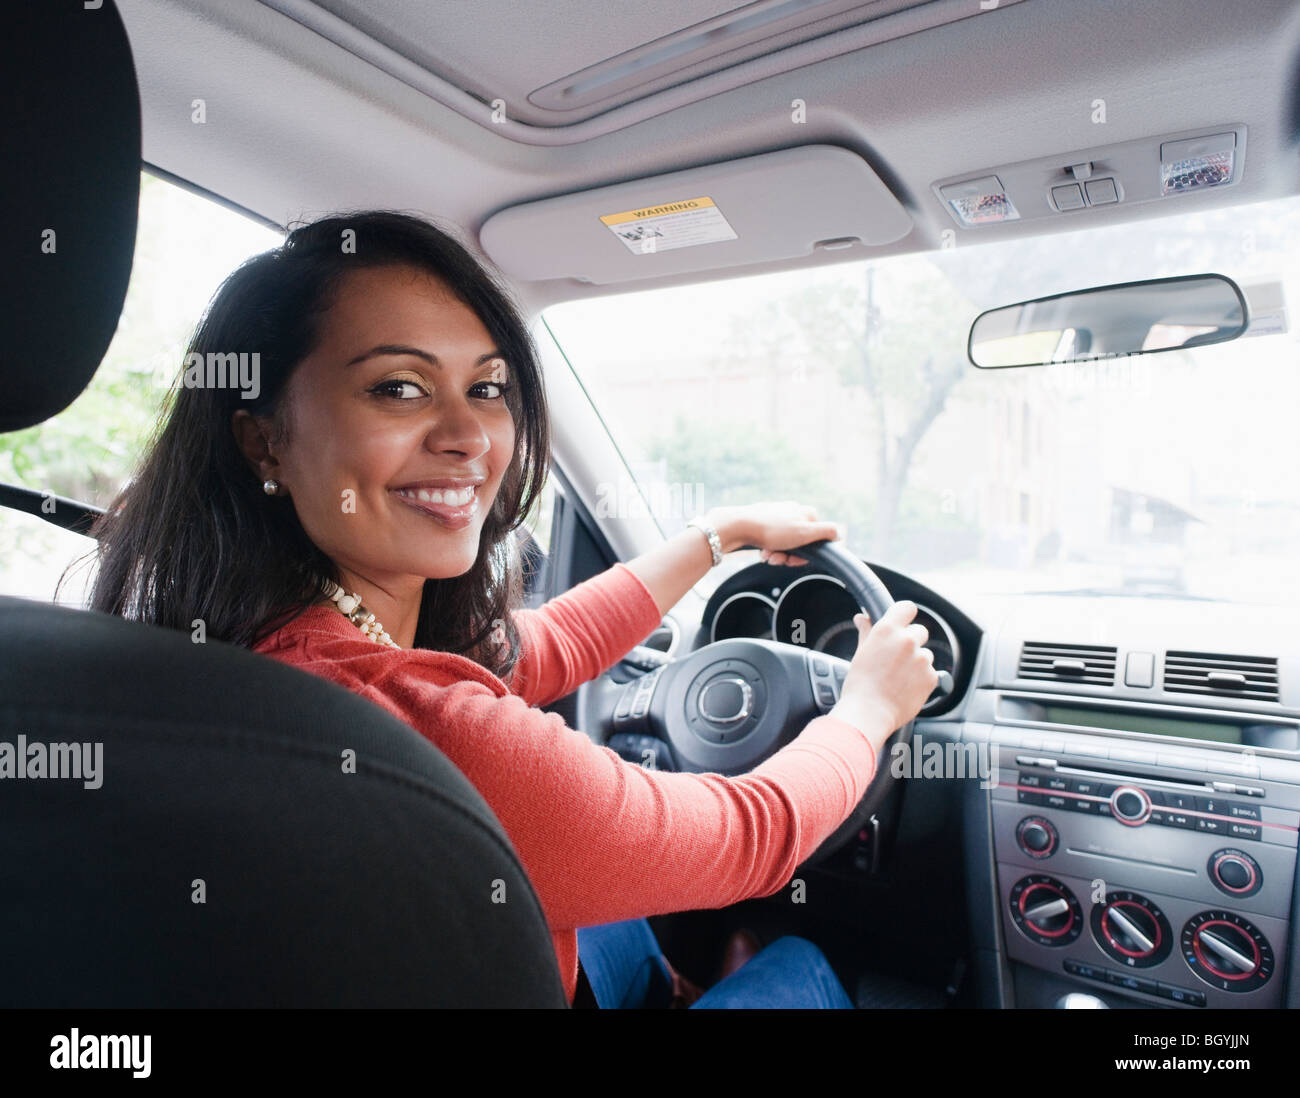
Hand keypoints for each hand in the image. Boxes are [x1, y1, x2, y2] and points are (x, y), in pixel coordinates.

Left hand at [706, 501, 841, 564]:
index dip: (807, 554)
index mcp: (806, 512)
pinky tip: (761, 552)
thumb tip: (840, 533)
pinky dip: (768, 549)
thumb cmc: (773, 530)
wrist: (739, 526)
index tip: (795, 560)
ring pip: (784, 544)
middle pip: (799, 543)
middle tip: (777, 559)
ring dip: (777, 555)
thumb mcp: (805, 532)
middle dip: (789, 556)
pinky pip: (771, 541)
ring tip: (767, 556)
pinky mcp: (763, 521)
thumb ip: (826, 532)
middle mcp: (793, 511)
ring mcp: (777, 516)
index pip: (816, 538)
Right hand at [831, 601, 938, 749]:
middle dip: (911, 642)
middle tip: (897, 658)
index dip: (905, 615)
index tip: (902, 622)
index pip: (907, 607)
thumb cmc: (860, 684)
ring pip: (925, 653)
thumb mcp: (860, 653)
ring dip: (916, 662)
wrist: (869, 712)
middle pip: (919, 631)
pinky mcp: (931, 677)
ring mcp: (922, 658)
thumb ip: (866, 631)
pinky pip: (930, 672)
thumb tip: (863, 618)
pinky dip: (921, 678)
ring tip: (899, 677)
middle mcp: (907, 640)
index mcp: (887, 630)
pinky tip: (906, 687)